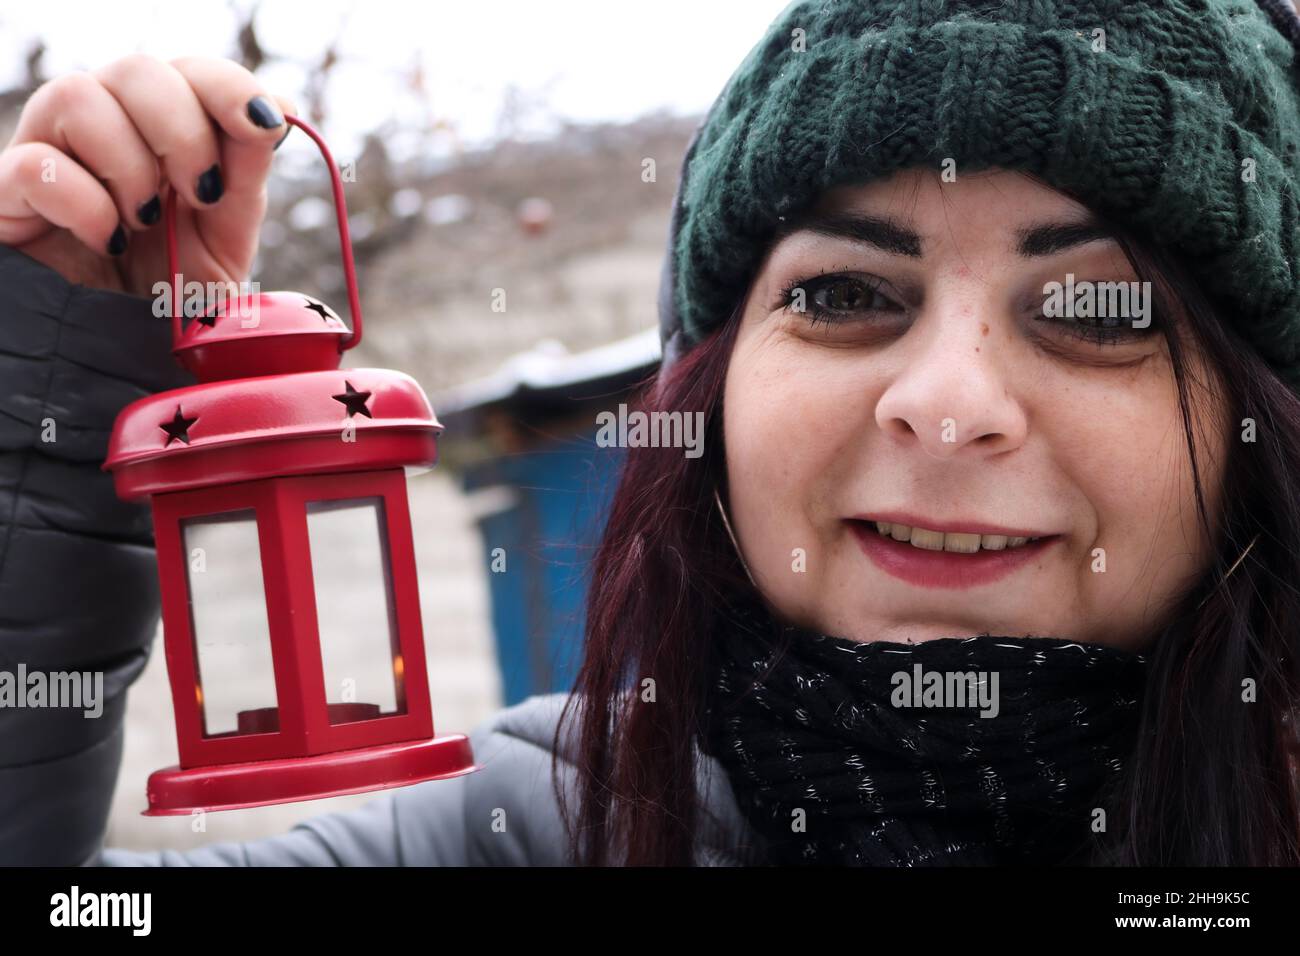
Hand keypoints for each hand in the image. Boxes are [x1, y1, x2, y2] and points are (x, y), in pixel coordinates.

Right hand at [0, 54, 294, 295]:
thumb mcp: (225, 240)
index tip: (268, 124)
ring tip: (144, 223)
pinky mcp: (8, 196)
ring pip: (76, 94)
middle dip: (184, 131)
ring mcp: (51, 155)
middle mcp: (104, 128)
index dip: (228, 86)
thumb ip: (245, 177)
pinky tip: (105, 241)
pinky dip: (84, 206)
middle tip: (200, 195)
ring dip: (130, 165)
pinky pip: (35, 167)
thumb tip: (278, 110)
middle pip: (136, 69)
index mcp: (161, 131)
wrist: (119, 360)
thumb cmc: (170, 294)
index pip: (188, 71)